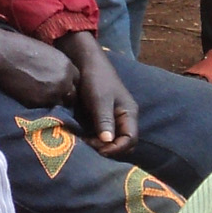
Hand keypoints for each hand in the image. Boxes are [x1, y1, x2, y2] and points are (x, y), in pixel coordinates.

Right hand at [0, 25, 78, 108]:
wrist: (3, 54)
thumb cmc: (22, 47)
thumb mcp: (48, 53)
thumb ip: (58, 66)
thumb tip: (58, 75)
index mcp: (67, 67)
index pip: (76, 81)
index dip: (69, 84)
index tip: (62, 86)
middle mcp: (64, 82)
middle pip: (72, 96)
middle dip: (65, 96)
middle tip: (54, 96)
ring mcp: (52, 94)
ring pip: (59, 105)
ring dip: (53, 103)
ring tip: (42, 98)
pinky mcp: (37, 103)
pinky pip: (44, 108)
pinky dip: (40, 105)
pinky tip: (32, 98)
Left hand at [57, 31, 136, 154]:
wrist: (84, 63)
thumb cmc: (96, 78)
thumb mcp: (100, 99)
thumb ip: (104, 120)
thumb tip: (108, 141)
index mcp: (128, 114)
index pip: (131, 140)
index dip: (117, 148)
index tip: (100, 149)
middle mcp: (122, 120)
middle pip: (123, 144)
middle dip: (109, 149)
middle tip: (90, 145)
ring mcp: (111, 120)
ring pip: (110, 142)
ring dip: (98, 146)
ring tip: (83, 142)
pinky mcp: (99, 120)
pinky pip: (99, 136)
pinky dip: (92, 140)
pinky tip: (80, 138)